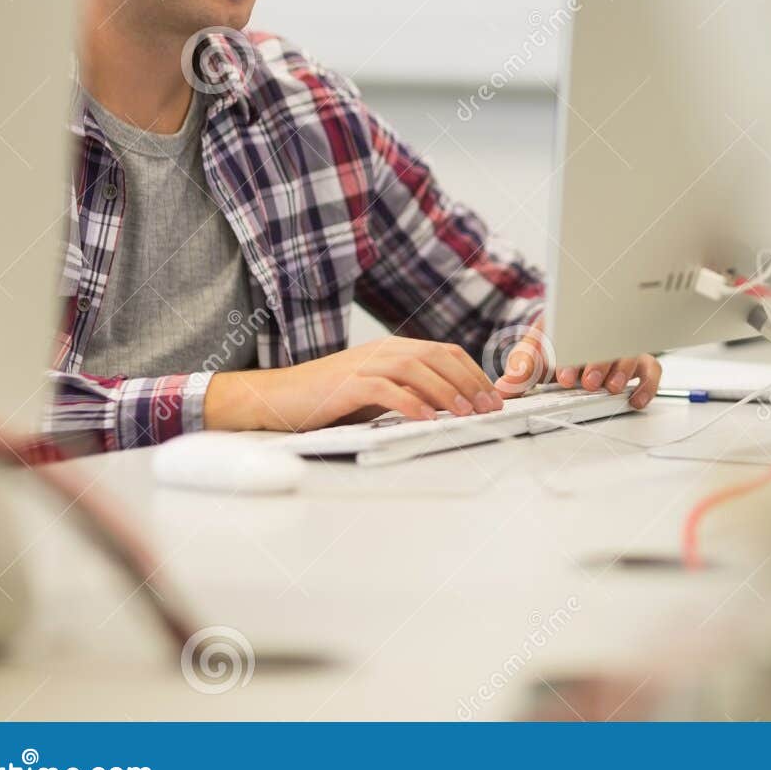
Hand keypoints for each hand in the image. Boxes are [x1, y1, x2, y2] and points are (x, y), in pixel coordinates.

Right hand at [203, 336, 503, 431]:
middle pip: (437, 357)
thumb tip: (448, 408)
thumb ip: (408, 393)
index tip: (493, 397)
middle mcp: (382, 351)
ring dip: (446, 392)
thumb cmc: (328, 399)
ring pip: (416, 369)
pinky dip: (409, 403)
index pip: (445, 352)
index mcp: (393, 350)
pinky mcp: (346, 384)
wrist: (276, 398)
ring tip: (465, 413)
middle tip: (488, 408)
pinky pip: (385, 390)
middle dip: (469, 382)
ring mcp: (363, 365)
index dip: (474, 373)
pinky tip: (426, 419)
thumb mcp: (376, 393)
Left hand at [491, 316, 661, 409]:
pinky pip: (651, 371)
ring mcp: (621, 348)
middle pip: (608, 344)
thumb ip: (521, 371)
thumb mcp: (533, 354)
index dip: (571, 354)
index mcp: (574, 325)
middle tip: (587, 382)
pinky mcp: (638, 364)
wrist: (570, 336)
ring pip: (630, 355)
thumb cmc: (554, 342)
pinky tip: (635, 399)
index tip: (563, 374)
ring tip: (611, 387)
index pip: (577, 334)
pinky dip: (647, 385)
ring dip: (622, 371)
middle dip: (598, 364)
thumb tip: (505, 387)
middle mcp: (602, 335)